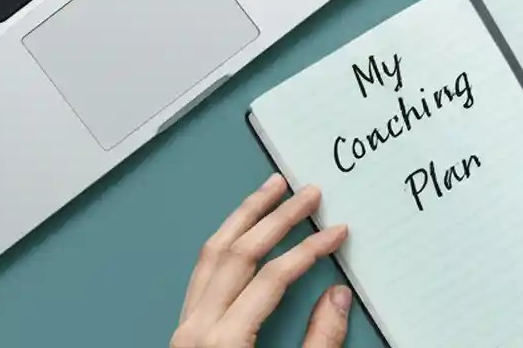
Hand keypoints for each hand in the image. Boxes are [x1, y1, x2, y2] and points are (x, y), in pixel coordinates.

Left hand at [172, 174, 351, 347]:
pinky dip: (225, 241)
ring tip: (270, 189)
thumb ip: (319, 341)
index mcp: (225, 340)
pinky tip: (241, 229)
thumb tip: (338, 296)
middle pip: (239, 253)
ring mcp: (185, 326)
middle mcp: (198, 325)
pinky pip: (203, 271)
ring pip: (212, 255)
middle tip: (307, 192)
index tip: (337, 232)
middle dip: (277, 217)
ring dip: (244, 217)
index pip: (273, 277)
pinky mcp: (184, 329)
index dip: (309, 250)